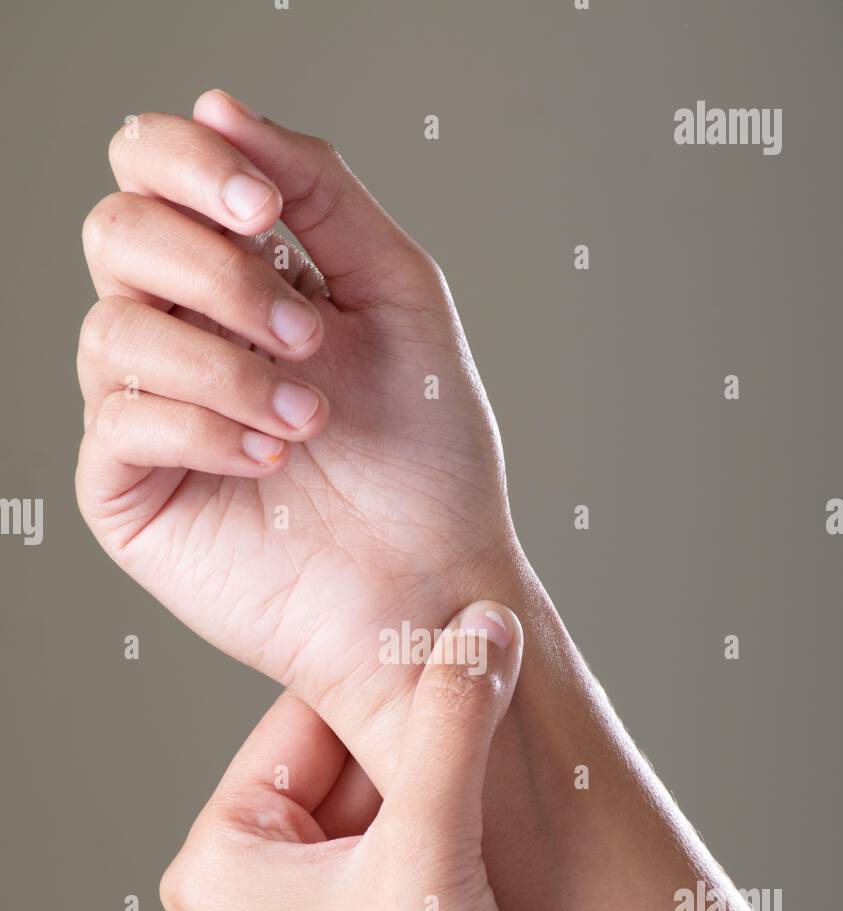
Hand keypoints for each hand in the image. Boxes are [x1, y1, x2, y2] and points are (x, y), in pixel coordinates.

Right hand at [77, 89, 519, 767]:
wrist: (436, 582)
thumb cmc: (428, 454)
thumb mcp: (397, 293)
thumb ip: (318, 190)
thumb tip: (218, 105)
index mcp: (238, 274)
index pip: (155, 170)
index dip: (190, 165)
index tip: (268, 212)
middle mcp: (183, 333)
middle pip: (116, 233)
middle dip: (219, 274)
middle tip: (310, 337)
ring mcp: (151, 412)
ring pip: (113, 329)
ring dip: (226, 364)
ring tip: (310, 419)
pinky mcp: (132, 492)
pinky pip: (118, 423)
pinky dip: (201, 427)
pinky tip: (270, 459)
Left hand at [158, 601, 544, 910]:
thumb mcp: (432, 848)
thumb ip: (453, 726)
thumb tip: (482, 629)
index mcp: (219, 860)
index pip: (299, 727)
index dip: (378, 682)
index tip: (444, 641)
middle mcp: (242, 893)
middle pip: (339, 770)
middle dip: (414, 742)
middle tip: (485, 695)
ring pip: (372, 816)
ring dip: (437, 790)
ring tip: (499, 762)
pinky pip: (391, 863)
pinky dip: (441, 840)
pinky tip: (495, 824)